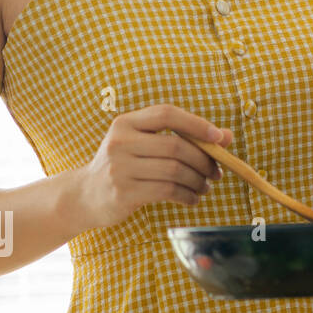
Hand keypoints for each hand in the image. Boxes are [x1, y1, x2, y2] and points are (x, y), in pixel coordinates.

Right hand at [75, 104, 232, 229]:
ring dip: (198, 180)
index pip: (167, 113)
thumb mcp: (146, 144)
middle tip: (216, 172)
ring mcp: (119, 168)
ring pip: (175, 170)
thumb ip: (184, 137)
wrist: (85, 195)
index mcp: (126, 123)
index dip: (197, 124)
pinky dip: (188, 195)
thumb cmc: (125, 165)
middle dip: (204, 160)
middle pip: (176, 146)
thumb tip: (226, 136)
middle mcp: (120, 142)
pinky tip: (192, 198)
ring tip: (205, 186)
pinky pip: (167, 191)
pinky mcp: (123, 192)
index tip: (219, 137)